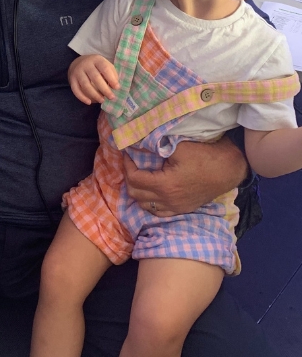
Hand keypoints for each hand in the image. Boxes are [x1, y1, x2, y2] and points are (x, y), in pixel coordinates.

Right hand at [69, 53, 118, 104]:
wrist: (78, 62)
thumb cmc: (96, 66)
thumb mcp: (105, 65)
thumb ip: (112, 74)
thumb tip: (115, 87)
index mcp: (97, 60)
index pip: (105, 68)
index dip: (111, 79)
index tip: (117, 88)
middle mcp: (86, 65)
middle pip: (95, 78)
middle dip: (104, 89)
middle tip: (111, 97)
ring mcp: (77, 72)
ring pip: (86, 85)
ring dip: (94, 95)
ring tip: (102, 100)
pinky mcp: (71, 79)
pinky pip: (76, 90)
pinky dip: (82, 97)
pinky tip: (89, 102)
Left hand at [124, 138, 247, 216]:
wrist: (229, 168)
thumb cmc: (204, 155)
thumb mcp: (177, 148)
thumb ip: (154, 148)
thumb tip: (135, 144)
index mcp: (165, 185)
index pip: (134, 179)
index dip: (127, 166)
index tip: (128, 155)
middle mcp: (168, 200)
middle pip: (136, 194)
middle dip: (130, 178)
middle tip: (132, 164)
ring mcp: (176, 207)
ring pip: (145, 205)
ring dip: (138, 191)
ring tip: (140, 176)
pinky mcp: (183, 209)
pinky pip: (159, 212)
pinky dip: (150, 203)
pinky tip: (151, 191)